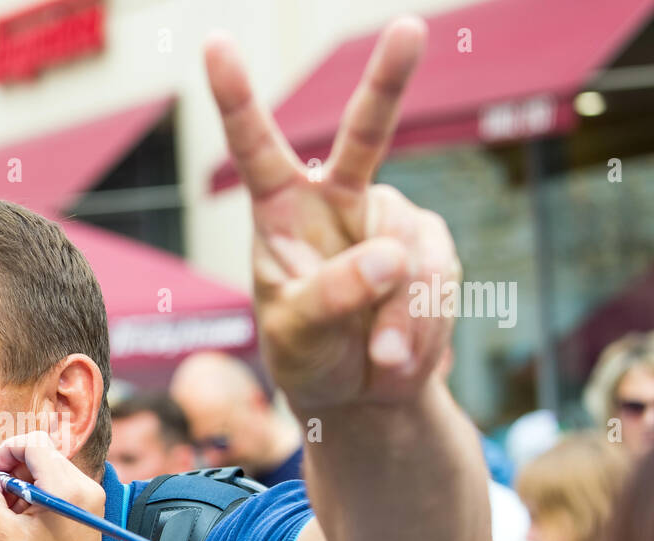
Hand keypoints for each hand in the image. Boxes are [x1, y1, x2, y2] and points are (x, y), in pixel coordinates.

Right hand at [0, 432, 109, 540]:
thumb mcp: (3, 537)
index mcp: (68, 488)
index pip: (34, 443)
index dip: (6, 453)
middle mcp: (86, 486)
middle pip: (42, 454)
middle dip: (13, 471)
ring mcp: (90, 499)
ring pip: (49, 470)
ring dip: (23, 485)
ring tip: (12, 517)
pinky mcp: (88, 511)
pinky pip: (58, 487)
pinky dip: (37, 496)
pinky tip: (26, 524)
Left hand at [205, 16, 460, 413]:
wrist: (360, 390)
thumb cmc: (309, 355)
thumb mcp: (298, 334)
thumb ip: (331, 296)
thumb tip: (391, 256)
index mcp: (282, 212)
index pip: (256, 148)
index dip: (236, 97)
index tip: (214, 43)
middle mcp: (339, 199)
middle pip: (366, 132)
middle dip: (390, 79)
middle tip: (408, 28)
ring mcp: (391, 220)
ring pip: (412, 253)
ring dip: (403, 317)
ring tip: (381, 357)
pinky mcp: (432, 248)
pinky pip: (439, 280)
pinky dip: (426, 327)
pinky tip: (405, 353)